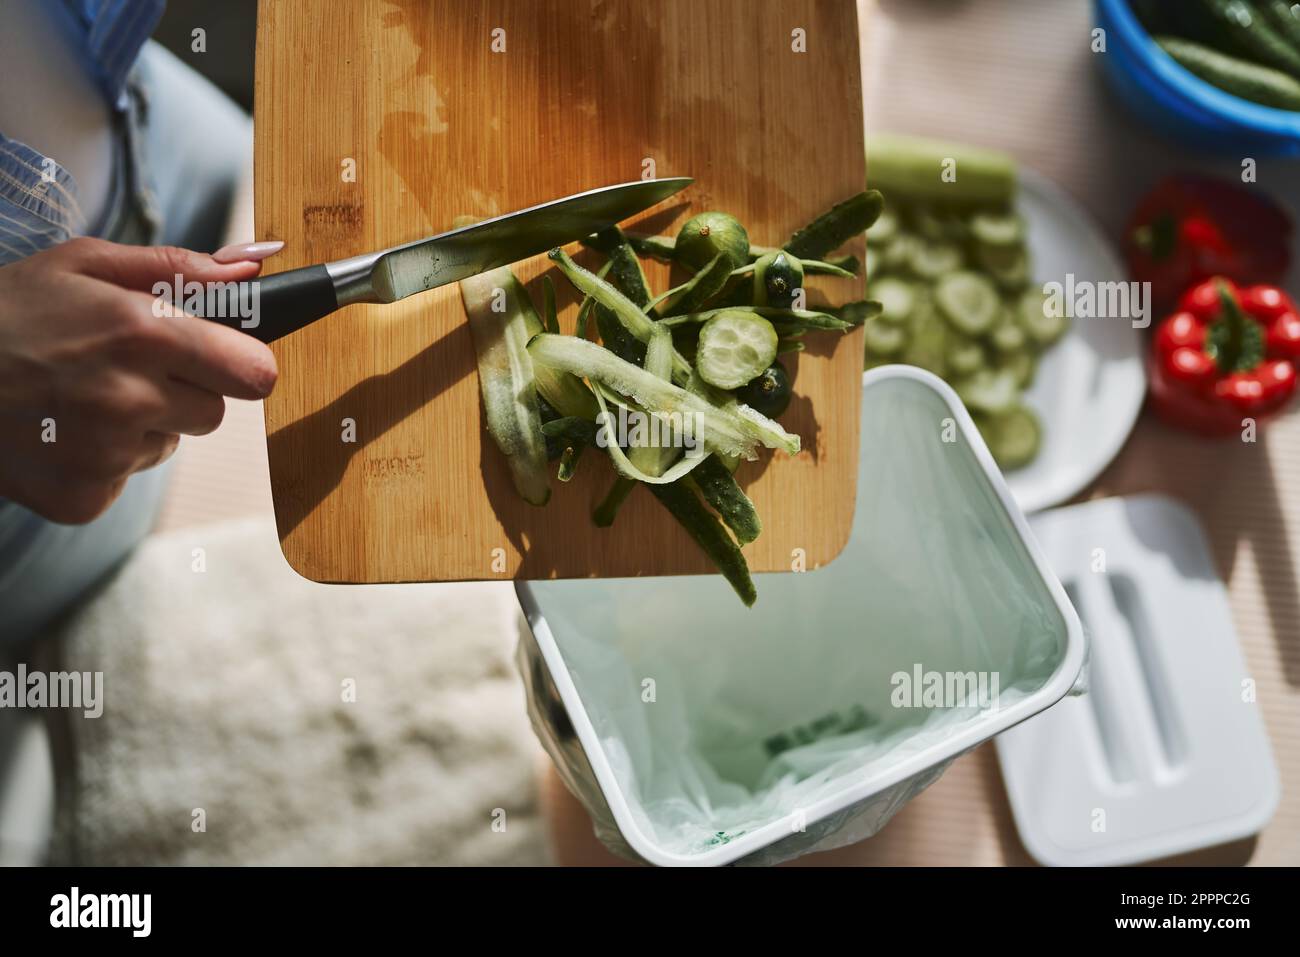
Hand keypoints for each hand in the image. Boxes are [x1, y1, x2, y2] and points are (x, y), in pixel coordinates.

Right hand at [0, 238, 282, 523]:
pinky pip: (128, 477)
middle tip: (127, 369)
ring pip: (171, 444)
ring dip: (144, 424)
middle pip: (215, 413)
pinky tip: (64, 430)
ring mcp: (107, 454)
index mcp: (142, 334)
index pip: (255, 373)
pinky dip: (106, 459)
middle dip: (186, 391)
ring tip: (84, 397)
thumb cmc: (9, 313)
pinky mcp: (86, 496)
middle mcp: (130, 399)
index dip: (241, 364)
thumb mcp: (84, 265)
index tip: (222, 358)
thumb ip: (179, 269)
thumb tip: (255, 268)